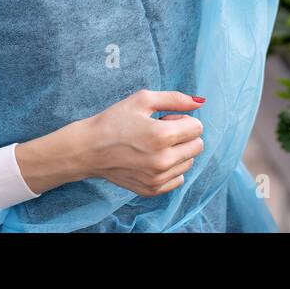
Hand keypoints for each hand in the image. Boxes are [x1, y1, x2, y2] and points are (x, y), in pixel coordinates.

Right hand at [77, 89, 205, 195]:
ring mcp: (157, 178)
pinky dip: (171, 168)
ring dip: (178, 152)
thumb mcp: (142, 100)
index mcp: (162, 136)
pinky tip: (152, 159)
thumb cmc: (114, 120)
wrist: (89, 149)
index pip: (197, 128)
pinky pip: (178, 178)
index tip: (165, 119)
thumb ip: (175, 99)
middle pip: (198, 146)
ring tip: (154, 146)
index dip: (183, 119)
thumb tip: (200, 101)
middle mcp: (163, 161)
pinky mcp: (152, 190)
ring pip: (189, 163)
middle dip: (184, 136)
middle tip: (160, 131)